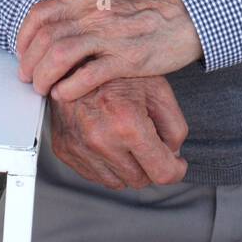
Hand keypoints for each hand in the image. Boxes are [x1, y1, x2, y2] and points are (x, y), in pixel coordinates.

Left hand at [17, 0, 203, 99]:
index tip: (24, 54)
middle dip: (30, 63)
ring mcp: (111, 35)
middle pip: (45, 38)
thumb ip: (82, 10)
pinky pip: (87, 75)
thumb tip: (55, 29)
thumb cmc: (151, 9)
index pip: (41, 14)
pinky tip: (65, 94)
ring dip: (44, 76)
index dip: (25, 38)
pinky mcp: (128, 58)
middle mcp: (94, 12)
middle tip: (29, 78)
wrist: (189, 14)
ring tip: (44, 89)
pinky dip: (69, 88)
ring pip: (59, 56)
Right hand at [48, 75, 189, 188]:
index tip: (176, 163)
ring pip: (117, 182)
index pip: (162, 173)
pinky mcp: (64, 150)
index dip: (175, 170)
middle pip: (140, 180)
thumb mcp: (158, 90)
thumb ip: (175, 128)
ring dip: (127, 166)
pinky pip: (94, 175)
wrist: (75, 59)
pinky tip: (108, 138)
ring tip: (125, 137)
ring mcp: (79, 148)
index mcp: (128, 125)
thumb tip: (173, 156)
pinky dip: (106, 164)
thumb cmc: (118, 71)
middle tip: (148, 140)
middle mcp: (100, 141)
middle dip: (149, 164)